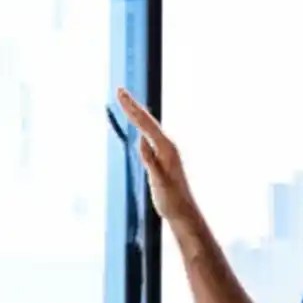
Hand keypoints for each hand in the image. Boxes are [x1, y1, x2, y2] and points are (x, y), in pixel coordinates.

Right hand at [117, 87, 198, 223]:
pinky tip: (138, 125)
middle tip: (119, 90)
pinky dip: (141, 127)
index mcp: (166, 148)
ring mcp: (166, 152)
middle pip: (147, 121)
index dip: (132, 108)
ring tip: (126, 101)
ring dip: (136, 113)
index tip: (120, 93)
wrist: (183, 213)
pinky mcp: (163, 158)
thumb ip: (151, 161)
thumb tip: (141, 141)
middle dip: (132, 105)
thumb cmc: (171, 200)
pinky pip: (150, 136)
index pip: (146, 123)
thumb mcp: (160, 182)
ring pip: (149, 127)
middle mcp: (168, 146)